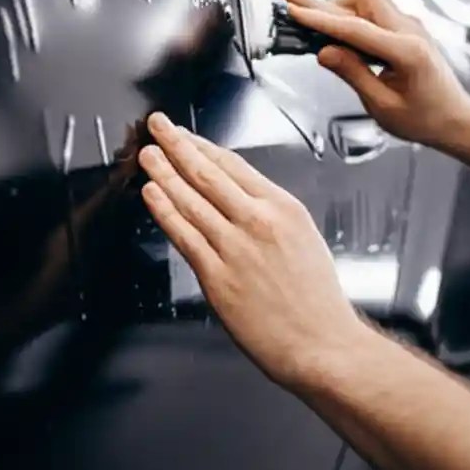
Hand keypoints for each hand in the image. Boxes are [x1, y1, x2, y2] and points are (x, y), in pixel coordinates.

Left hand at [136, 112, 367, 387]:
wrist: (322, 344)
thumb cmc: (317, 301)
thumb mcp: (304, 239)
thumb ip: (270, 216)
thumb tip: (237, 199)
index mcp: (283, 208)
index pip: (234, 165)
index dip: (202, 146)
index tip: (185, 135)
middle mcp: (258, 221)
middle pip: (207, 173)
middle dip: (177, 145)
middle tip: (157, 125)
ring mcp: (235, 248)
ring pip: (191, 200)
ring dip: (163, 173)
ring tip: (147, 154)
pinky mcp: (217, 277)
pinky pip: (184, 235)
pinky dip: (164, 211)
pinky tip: (150, 194)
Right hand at [282, 0, 469, 147]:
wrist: (456, 118)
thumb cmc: (425, 118)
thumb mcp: (383, 105)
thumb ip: (353, 74)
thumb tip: (324, 52)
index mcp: (406, 51)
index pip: (355, 28)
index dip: (320, 19)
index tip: (294, 10)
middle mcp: (410, 31)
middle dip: (328, 2)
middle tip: (296, 6)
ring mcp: (411, 26)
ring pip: (369, 0)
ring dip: (340, 7)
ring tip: (313, 23)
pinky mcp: (407, 29)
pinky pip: (375, 12)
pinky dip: (351, 16)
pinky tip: (335, 30)